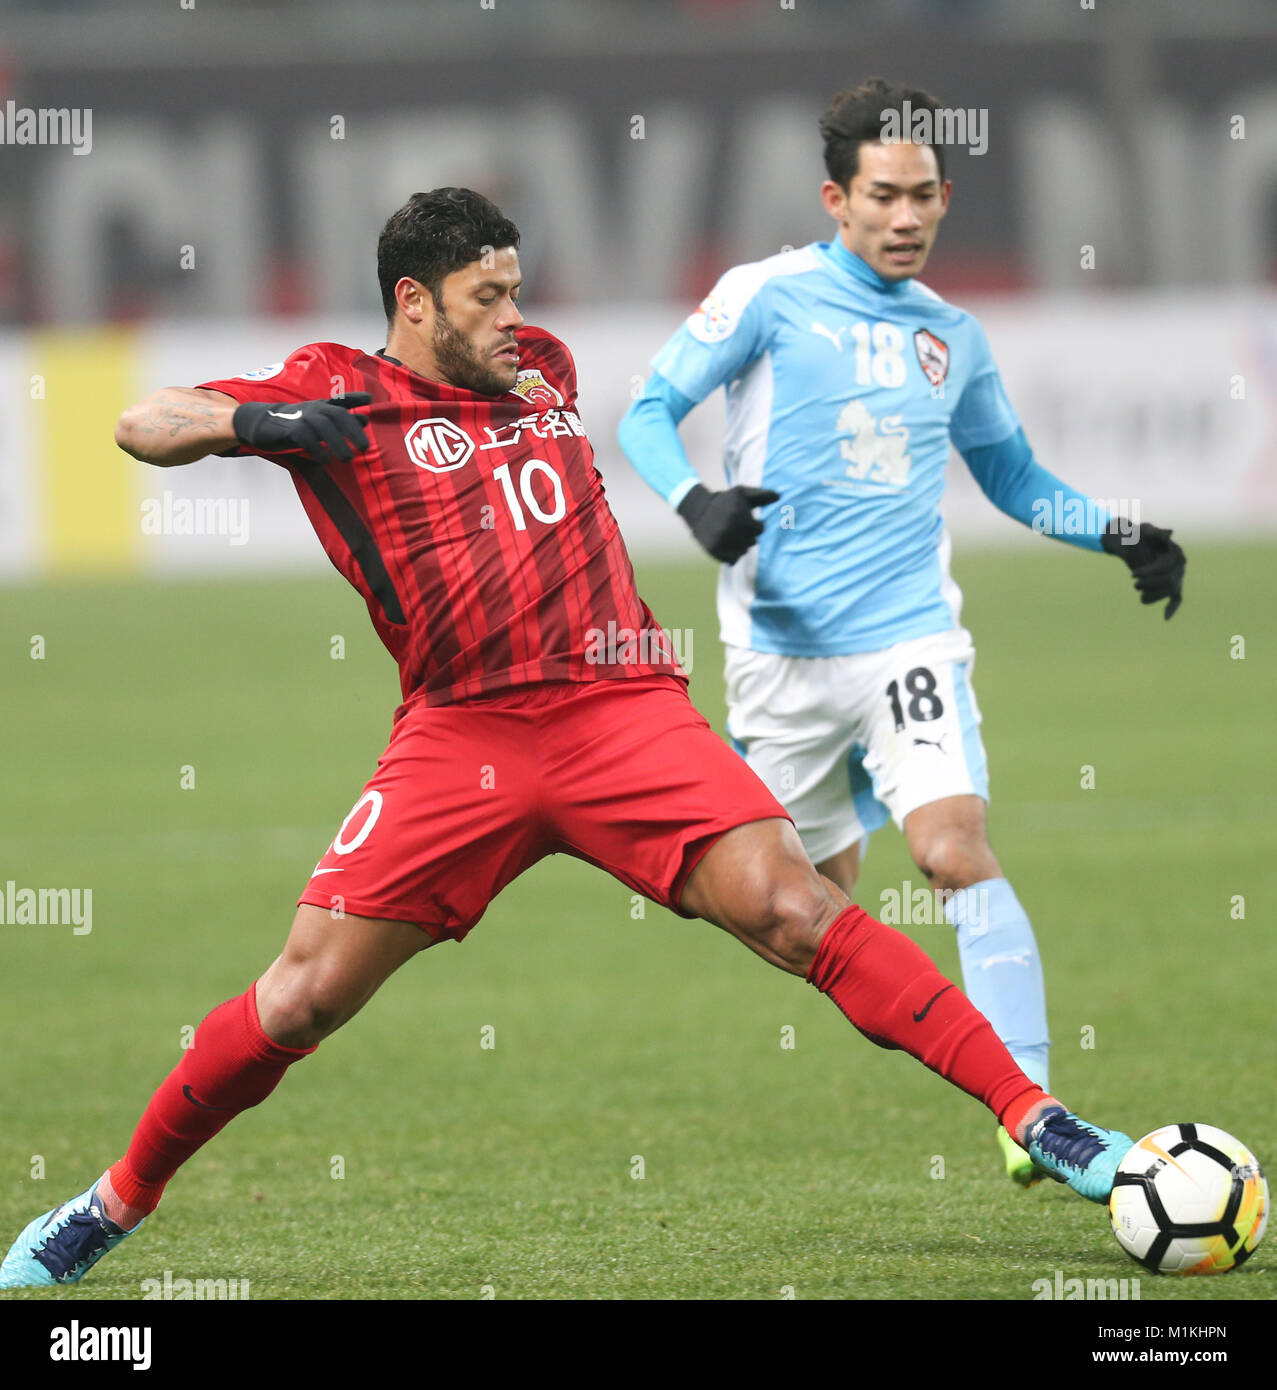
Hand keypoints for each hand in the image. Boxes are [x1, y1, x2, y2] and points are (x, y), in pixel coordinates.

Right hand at [232, 393, 372, 463]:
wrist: (262, 422)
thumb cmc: (296, 423)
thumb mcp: (318, 418)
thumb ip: (340, 419)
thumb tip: (365, 419)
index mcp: (322, 406)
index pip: (340, 400)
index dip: (354, 398)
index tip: (369, 400)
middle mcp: (314, 409)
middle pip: (336, 415)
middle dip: (352, 430)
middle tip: (365, 447)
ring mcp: (301, 418)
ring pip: (323, 427)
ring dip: (337, 443)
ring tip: (348, 458)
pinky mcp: (289, 430)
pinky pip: (305, 438)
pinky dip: (317, 449)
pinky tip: (325, 459)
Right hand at [677, 483, 780, 563]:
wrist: (698, 510)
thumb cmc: (725, 501)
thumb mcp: (742, 493)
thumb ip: (762, 495)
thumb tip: (779, 496)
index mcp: (740, 516)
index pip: (759, 529)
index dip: (754, 524)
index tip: (744, 519)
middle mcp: (730, 530)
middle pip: (752, 542)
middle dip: (746, 535)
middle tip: (736, 527)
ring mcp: (721, 541)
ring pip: (743, 552)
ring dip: (740, 545)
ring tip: (731, 535)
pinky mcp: (714, 550)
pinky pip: (732, 560)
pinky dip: (731, 554)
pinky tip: (726, 544)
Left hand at [1100, 519, 1184, 619]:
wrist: (1131, 544)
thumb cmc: (1136, 536)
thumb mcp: (1143, 531)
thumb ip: (1155, 533)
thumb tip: (1169, 533)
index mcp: (1175, 552)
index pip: (1166, 566)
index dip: (1149, 572)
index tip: (1132, 574)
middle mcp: (1180, 565)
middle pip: (1168, 581)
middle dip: (1149, 583)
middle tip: (1134, 583)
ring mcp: (1176, 576)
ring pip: (1169, 591)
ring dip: (1153, 594)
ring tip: (1138, 590)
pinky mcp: (1171, 585)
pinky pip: (1176, 598)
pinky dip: (1172, 607)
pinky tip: (1165, 617)